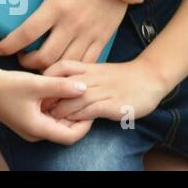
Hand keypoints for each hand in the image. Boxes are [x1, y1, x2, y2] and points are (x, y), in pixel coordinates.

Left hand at [0, 0, 126, 71]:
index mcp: (56, 5)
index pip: (26, 33)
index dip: (9, 45)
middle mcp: (73, 23)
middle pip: (45, 56)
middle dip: (27, 62)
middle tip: (20, 57)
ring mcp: (90, 32)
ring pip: (65, 64)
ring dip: (48, 69)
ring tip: (38, 63)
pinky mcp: (104, 37)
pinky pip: (86, 62)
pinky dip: (71, 69)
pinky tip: (61, 67)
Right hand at [0, 67, 93, 144]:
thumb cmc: (7, 84)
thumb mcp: (36, 83)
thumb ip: (61, 86)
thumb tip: (84, 88)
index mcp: (38, 129)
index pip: (71, 136)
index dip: (85, 124)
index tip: (92, 108)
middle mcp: (34, 133)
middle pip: (64, 132)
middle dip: (76, 117)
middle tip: (85, 100)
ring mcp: (28, 127)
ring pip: (55, 125)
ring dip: (65, 112)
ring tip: (72, 95)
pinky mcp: (24, 120)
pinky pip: (46, 119)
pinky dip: (54, 110)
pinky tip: (56, 94)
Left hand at [43, 58, 169, 124]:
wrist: (150, 77)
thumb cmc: (121, 76)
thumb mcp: (98, 70)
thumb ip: (79, 74)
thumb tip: (57, 83)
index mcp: (89, 66)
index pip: (61, 66)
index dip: (46, 75)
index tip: (37, 87)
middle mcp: (95, 76)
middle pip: (65, 83)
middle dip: (49, 96)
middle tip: (38, 106)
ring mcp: (105, 90)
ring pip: (77, 98)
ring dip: (62, 108)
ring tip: (51, 116)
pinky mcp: (115, 104)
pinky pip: (93, 109)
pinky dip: (81, 116)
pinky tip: (74, 120)